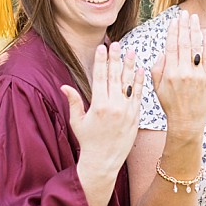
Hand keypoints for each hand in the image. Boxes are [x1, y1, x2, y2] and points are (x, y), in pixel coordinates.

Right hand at [61, 41, 143, 168]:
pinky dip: (140, 82)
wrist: (104, 161)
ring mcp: (127, 111)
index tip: (102, 48)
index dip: (101, 61)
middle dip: (116, 59)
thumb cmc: (88, 141)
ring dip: (130, 66)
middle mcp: (114, 106)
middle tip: (117, 44)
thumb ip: (74, 102)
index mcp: (98, 105)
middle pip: (115, 77)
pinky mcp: (136, 116)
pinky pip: (139, 95)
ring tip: (131, 51)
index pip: (99, 77)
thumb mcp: (77, 122)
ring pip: (129, 84)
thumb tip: (64, 85)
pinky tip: (141, 70)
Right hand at [151, 13, 205, 136]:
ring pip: (195, 47)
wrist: (187, 120)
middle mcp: (183, 72)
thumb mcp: (157, 86)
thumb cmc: (170, 103)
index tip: (174, 20)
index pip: (170, 46)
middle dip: (184, 26)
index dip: (173, 31)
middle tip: (185, 14)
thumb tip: (164, 51)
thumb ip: (158, 67)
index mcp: (169, 72)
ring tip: (194, 18)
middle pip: (183, 43)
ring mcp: (197, 74)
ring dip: (195, 31)